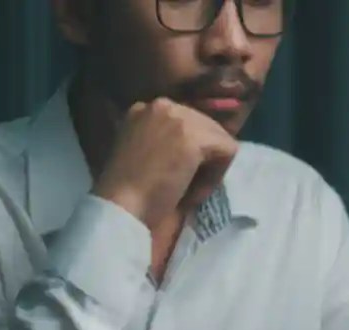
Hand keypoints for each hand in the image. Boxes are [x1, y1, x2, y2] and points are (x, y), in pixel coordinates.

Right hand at [92, 98, 238, 232]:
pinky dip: (217, 175)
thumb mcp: (143, 152)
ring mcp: (178, 117)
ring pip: (219, 138)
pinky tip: (195, 191)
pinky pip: (227, 150)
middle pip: (206, 126)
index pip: (187, 121)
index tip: (178, 174)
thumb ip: (165, 141)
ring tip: (189, 190)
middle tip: (187, 186)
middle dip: (205, 157)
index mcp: (144, 108)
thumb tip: (200, 147)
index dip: (191, 150)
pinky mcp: (194, 136)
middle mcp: (161, 104)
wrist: (122, 206)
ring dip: (211, 167)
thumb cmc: (129, 191)